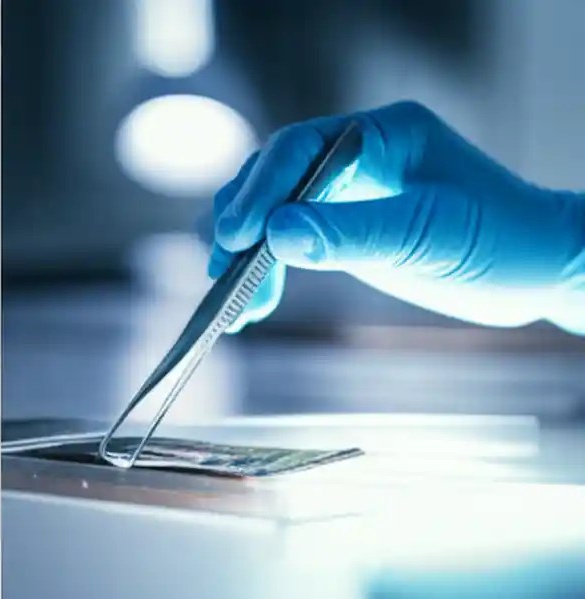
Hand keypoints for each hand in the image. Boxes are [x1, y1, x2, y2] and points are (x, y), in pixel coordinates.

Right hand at [205, 101, 584, 333]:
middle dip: (242, 224)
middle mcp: (355, 153)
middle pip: (271, 177)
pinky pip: (284, 239)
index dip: (261, 190)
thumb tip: (277, 235)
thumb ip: (351, 233)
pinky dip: (262, 269)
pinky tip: (252, 305)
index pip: (299, 148)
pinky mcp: (340, 225)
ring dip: (243, 251)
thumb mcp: (426, 236)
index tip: (240, 236)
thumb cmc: (499, 242)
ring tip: (232, 298)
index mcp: (381, 133)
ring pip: (269, 209)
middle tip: (224, 271)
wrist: (535, 273)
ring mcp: (344, 190)